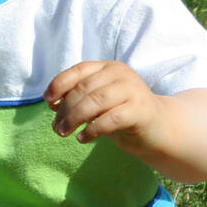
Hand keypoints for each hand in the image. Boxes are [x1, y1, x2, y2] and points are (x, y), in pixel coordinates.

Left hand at [43, 60, 162, 152]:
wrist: (159, 128)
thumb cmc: (122, 114)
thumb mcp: (98, 102)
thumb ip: (79, 99)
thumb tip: (52, 104)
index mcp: (107, 67)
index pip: (78, 71)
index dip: (59, 84)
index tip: (48, 102)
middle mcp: (120, 74)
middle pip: (83, 89)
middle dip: (65, 109)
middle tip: (56, 127)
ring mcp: (132, 90)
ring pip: (95, 102)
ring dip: (74, 119)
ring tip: (63, 133)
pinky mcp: (140, 110)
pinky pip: (110, 119)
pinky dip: (92, 130)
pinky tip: (83, 139)